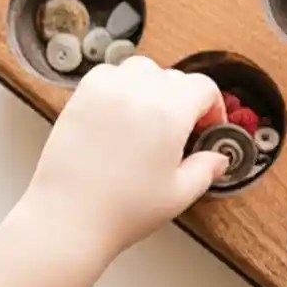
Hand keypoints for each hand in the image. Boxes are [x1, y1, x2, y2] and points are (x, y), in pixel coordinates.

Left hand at [22, 57, 227, 267]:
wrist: (68, 217)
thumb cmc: (123, 210)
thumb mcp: (179, 194)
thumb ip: (205, 170)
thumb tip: (218, 159)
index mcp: (170, 112)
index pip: (203, 87)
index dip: (214, 106)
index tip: (209, 126)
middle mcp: (138, 92)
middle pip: (174, 77)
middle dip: (185, 99)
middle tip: (182, 130)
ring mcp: (106, 91)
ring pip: (141, 69)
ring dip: (152, 86)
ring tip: (150, 116)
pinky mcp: (81, 97)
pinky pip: (108, 75)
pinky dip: (119, 85)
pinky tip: (121, 112)